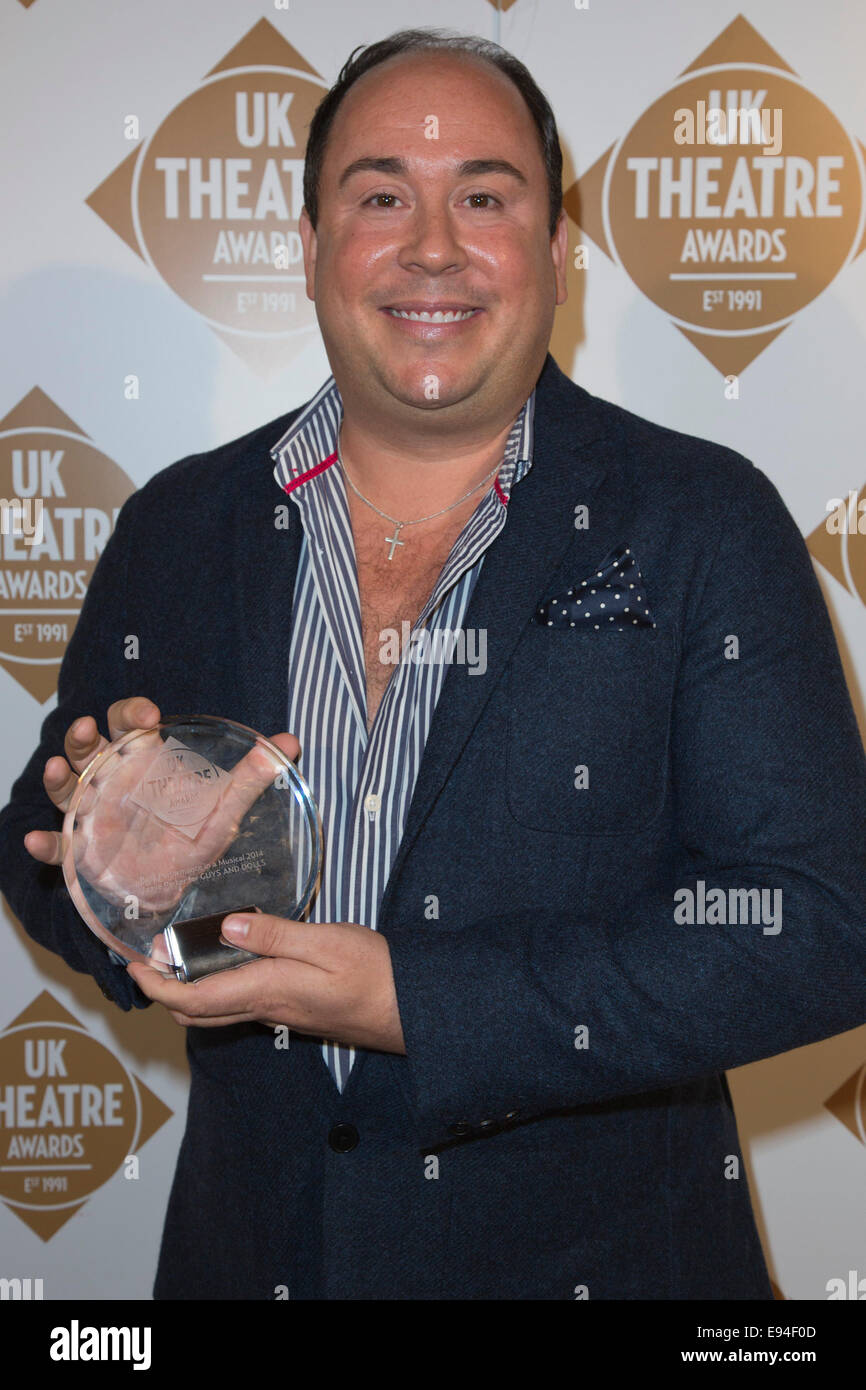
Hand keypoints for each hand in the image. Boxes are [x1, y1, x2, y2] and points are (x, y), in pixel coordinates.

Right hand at [24, 697, 300, 912]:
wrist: (170, 888)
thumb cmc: (190, 837)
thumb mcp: (223, 810)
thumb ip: (252, 776)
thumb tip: (290, 743)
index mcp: (141, 761)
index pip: (129, 722)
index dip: (132, 713)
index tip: (148, 717)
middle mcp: (110, 781)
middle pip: (89, 747)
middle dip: (83, 735)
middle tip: (90, 729)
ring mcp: (90, 815)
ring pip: (66, 787)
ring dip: (59, 776)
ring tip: (59, 768)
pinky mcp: (81, 852)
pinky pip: (56, 846)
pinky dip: (44, 844)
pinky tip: (37, 842)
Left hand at [127, 912, 405, 1053]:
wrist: (412, 1011)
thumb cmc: (376, 973)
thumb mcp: (327, 942)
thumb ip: (275, 936)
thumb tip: (224, 928)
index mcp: (267, 990)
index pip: (193, 998)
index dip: (156, 984)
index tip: (132, 964)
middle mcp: (266, 1009)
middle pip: (196, 1012)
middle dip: (164, 989)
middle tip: (151, 956)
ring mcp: (280, 1015)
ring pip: (218, 1011)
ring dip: (189, 989)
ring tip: (180, 954)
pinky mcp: (294, 1012)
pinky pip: (242, 1006)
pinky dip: (219, 988)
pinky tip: (229, 961)